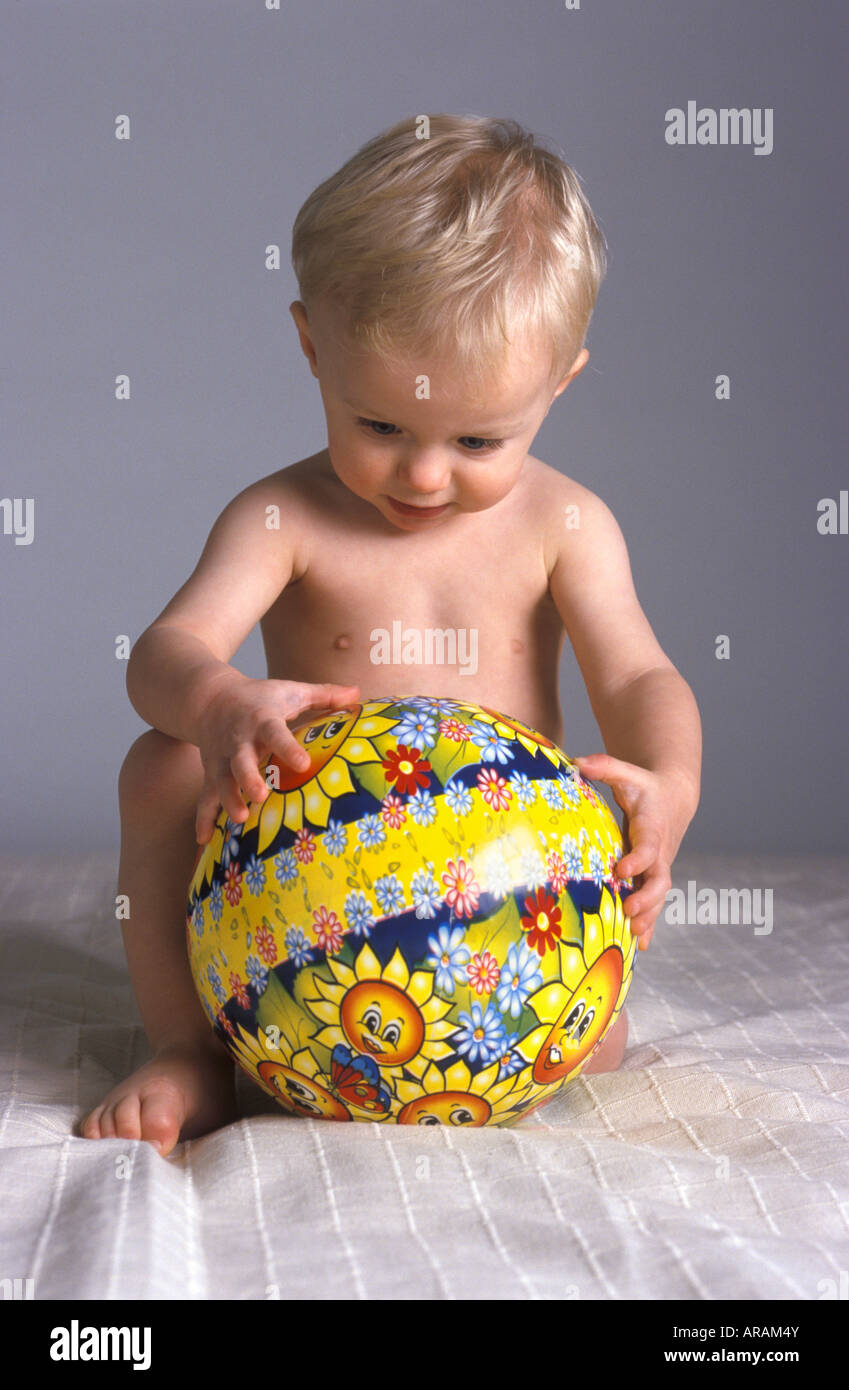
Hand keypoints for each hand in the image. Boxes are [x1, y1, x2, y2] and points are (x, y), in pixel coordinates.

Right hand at [194, 678, 360, 843]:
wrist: (210, 698)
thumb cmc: (259, 698)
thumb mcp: (291, 691)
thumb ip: (324, 694)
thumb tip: (357, 691)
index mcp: (262, 720)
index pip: (275, 733)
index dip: (288, 748)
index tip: (303, 763)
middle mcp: (239, 741)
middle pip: (240, 760)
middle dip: (248, 778)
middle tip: (261, 795)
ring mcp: (221, 759)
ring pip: (221, 781)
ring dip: (228, 800)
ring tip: (241, 818)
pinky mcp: (211, 772)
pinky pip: (205, 796)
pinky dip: (203, 818)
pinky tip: (204, 840)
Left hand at [572, 753, 678, 951]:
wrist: (672, 799)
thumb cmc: (643, 787)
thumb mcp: (627, 773)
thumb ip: (605, 767)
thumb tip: (576, 762)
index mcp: (652, 828)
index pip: (649, 847)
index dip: (639, 859)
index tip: (622, 870)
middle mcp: (659, 852)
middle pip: (660, 880)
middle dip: (646, 898)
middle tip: (628, 910)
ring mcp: (658, 868)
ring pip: (658, 898)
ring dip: (648, 918)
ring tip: (633, 937)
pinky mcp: (653, 878)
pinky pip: (653, 904)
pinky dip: (649, 925)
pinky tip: (639, 947)